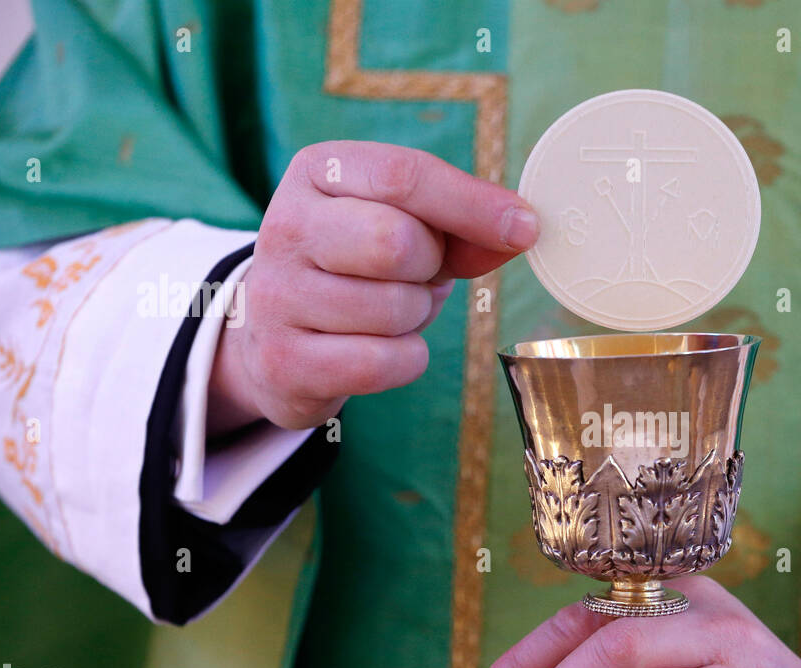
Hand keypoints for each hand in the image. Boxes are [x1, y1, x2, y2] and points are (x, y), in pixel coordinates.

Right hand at [208, 140, 538, 433]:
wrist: (274, 336)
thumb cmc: (358, 268)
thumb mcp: (405, 227)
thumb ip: (461, 225)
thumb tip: (522, 229)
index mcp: (320, 173)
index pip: (403, 175)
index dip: (472, 203)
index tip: (525, 228)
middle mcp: (287, 226)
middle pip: (395, 241)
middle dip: (429, 266)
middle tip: (416, 274)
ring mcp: (277, 295)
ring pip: (393, 308)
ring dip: (415, 317)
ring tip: (389, 310)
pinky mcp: (283, 360)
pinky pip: (381, 362)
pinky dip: (404, 360)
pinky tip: (382, 350)